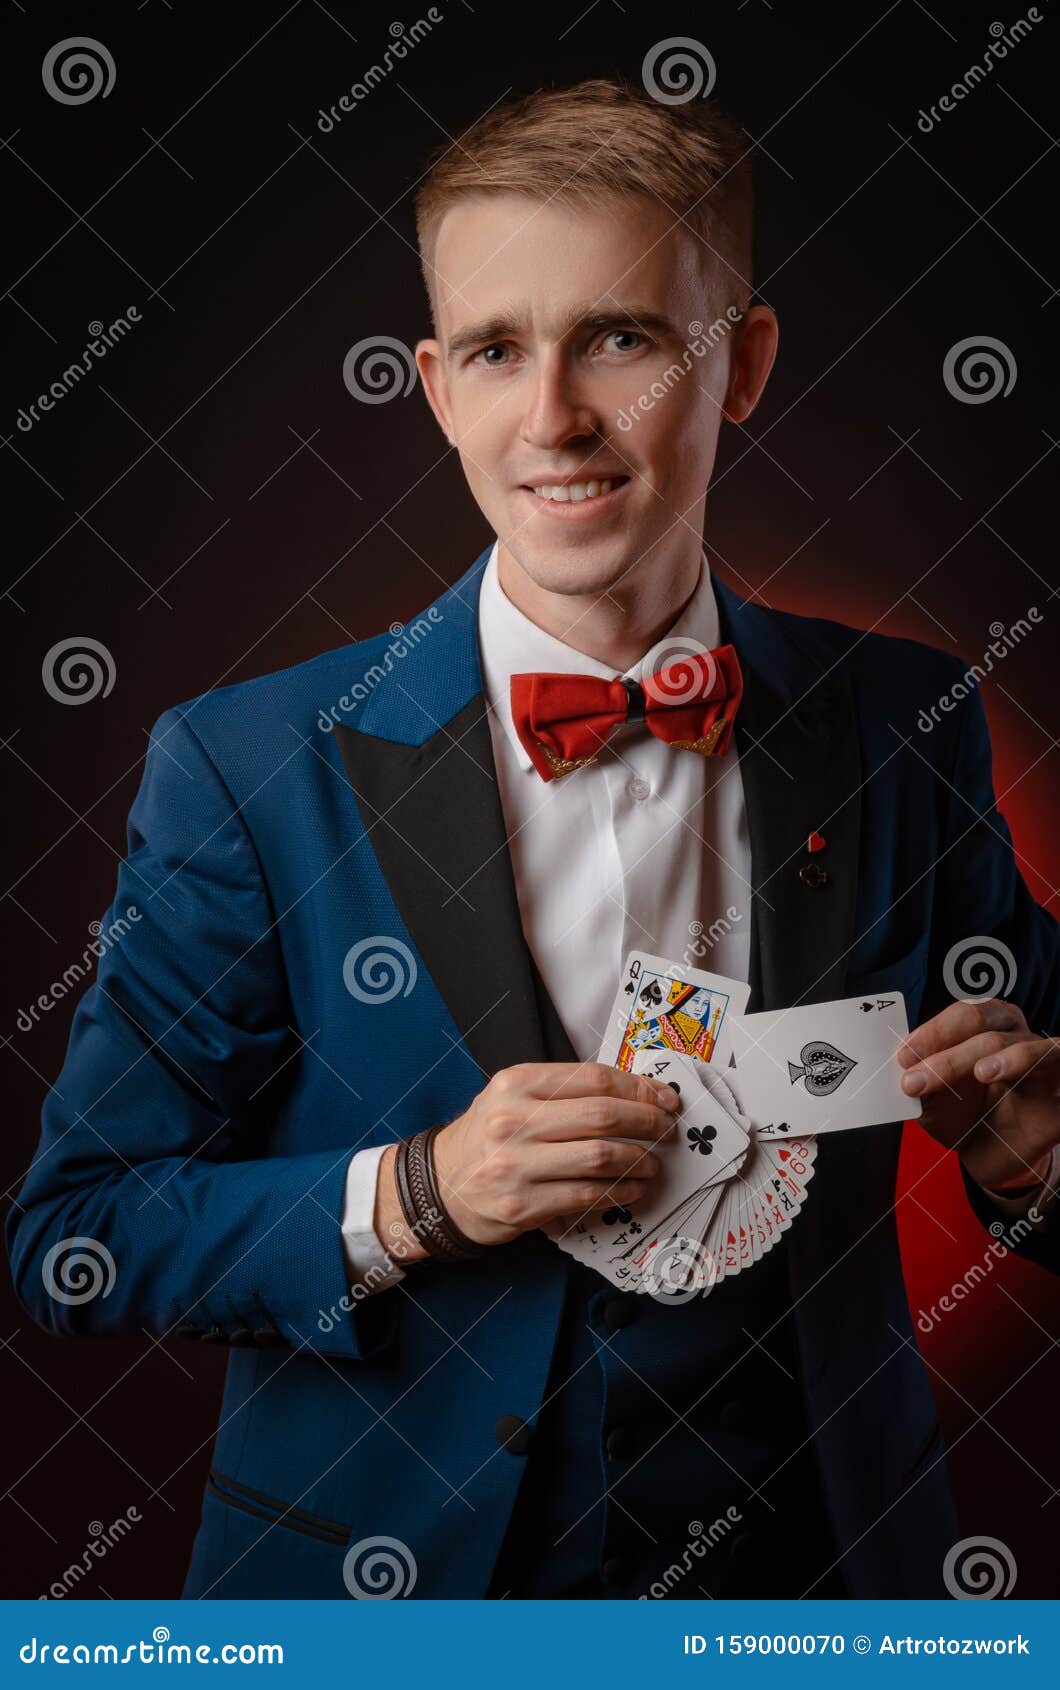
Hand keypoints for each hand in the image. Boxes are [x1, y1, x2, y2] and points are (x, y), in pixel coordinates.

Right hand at [430, 1061, 679, 1245]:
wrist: (439, 1185)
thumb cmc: (487, 1137)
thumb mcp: (512, 1096)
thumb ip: (563, 1091)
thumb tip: (633, 1093)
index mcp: (516, 1083)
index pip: (593, 1079)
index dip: (638, 1087)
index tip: (664, 1098)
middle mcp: (513, 1120)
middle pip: (602, 1116)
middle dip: (647, 1122)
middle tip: (667, 1129)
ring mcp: (516, 1164)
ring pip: (600, 1158)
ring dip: (639, 1160)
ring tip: (653, 1163)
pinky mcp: (522, 1205)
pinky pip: (587, 1196)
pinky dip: (620, 1192)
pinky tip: (633, 1189)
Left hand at [898, 997, 1059, 1191]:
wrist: (989, 1157)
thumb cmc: (961, 1114)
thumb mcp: (931, 1099)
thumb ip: (919, 1081)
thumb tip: (901, 1069)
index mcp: (990, 1026)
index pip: (967, 1015)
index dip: (934, 1032)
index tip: (903, 1058)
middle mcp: (1023, 1039)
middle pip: (991, 1034)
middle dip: (950, 1056)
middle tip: (913, 1082)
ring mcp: (1050, 1068)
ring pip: (1035, 1051)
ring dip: (1010, 1058)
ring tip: (982, 1073)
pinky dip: (1054, 1084)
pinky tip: (1034, 1094)